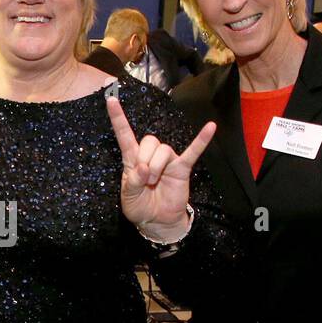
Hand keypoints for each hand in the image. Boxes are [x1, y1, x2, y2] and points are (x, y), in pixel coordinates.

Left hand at [107, 95, 215, 239]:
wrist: (158, 222)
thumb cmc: (140, 207)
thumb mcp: (128, 198)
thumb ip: (131, 182)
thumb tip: (144, 168)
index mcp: (132, 160)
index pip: (124, 135)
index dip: (118, 118)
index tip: (110, 100)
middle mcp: (150, 156)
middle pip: (148, 141)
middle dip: (145, 160)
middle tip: (145, 179)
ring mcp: (167, 161)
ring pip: (163, 149)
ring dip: (157, 166)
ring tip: (155, 182)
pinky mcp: (182, 168)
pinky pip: (192, 151)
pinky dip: (201, 140)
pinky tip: (211, 127)